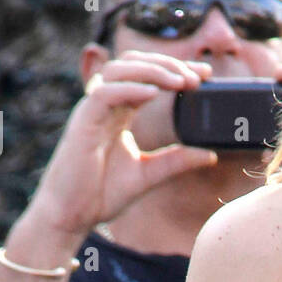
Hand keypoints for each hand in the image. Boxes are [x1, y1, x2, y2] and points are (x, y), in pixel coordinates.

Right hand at [27, 51, 220, 239]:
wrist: (71, 216)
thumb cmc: (101, 194)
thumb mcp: (149, 174)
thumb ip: (177, 160)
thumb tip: (211, 154)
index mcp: (120, 113)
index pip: (148, 77)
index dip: (175, 69)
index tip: (205, 75)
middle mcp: (106, 107)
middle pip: (134, 64)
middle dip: (168, 64)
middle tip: (197, 77)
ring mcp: (92, 112)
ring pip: (118, 70)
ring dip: (152, 70)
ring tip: (180, 81)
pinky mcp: (82, 123)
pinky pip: (104, 93)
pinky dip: (129, 88)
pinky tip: (152, 93)